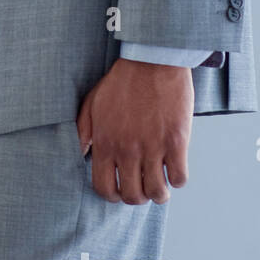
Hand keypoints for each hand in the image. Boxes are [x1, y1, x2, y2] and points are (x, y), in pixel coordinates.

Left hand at [76, 58, 192, 202]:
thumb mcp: (93, 104)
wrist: (150, 62)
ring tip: (160, 184)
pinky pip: (179, 178)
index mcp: (105, 141)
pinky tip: (173, 168)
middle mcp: (127, 149)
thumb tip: (80, 154)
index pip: (103, 187)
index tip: (119, 190)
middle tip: (142, 187)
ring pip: (157, 192)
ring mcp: (152, 147)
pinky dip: (177, 179)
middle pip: (132, 195)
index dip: (111, 195)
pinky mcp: (176, 142)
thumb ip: (84, 131)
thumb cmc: (121, 82)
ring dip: (159, 193)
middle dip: (137, 197)